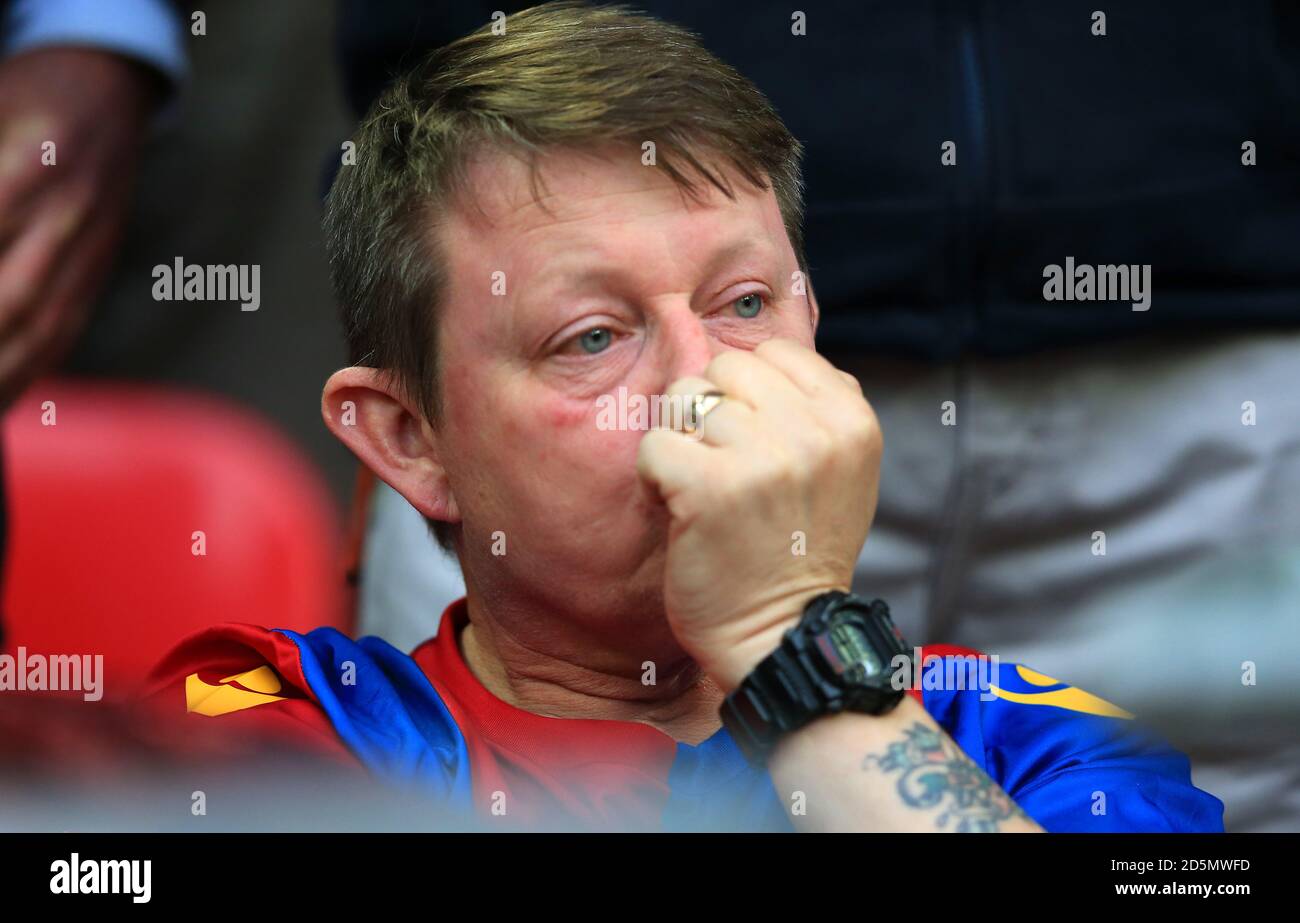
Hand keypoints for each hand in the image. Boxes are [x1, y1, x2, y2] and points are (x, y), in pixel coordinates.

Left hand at [0, 48, 161, 409]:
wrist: (106, 89)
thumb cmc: (24, 94)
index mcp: (32, 160)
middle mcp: (68, 212)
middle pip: (15, 298)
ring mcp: (89, 246)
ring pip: (42, 326)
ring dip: (5, 375)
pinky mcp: (96, 268)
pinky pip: (66, 330)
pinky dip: (31, 371)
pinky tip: (5, 399)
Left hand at [635, 338, 882, 690]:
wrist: (780, 635)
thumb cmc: (798, 551)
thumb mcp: (839, 468)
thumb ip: (812, 406)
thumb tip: (756, 354)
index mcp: (852, 418)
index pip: (774, 352)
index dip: (748, 394)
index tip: (755, 448)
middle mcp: (815, 431)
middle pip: (724, 367)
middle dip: (711, 414)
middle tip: (724, 471)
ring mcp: (764, 456)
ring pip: (685, 400)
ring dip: (683, 447)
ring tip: (706, 496)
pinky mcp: (710, 486)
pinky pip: (655, 442)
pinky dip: (656, 478)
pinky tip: (682, 512)